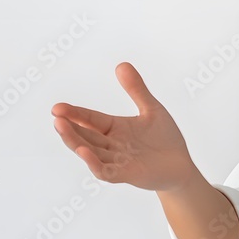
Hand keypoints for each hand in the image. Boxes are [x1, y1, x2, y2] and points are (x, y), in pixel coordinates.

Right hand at [52, 62, 200, 192]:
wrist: (181, 165)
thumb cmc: (165, 139)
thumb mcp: (151, 108)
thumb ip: (136, 89)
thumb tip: (121, 64)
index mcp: (114, 128)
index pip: (90, 119)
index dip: (74, 113)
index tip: (57, 107)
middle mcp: (111, 145)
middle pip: (85, 136)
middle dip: (69, 127)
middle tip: (57, 117)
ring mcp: (116, 161)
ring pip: (90, 152)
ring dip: (76, 141)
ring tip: (62, 128)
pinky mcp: (125, 174)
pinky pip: (105, 170)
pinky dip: (94, 163)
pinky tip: (85, 152)